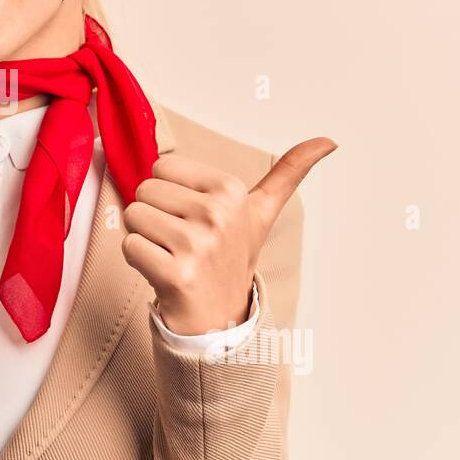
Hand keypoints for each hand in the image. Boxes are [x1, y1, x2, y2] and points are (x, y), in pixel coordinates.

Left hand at [121, 138, 336, 335]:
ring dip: (145, 238)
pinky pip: (129, 246)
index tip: (193, 218)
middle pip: (144, 190)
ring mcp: (197, 245)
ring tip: (172, 256)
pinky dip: (138, 261)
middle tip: (181, 241)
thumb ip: (289, 172)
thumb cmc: (232, 258)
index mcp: (231, 190)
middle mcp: (217, 214)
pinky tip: (164, 273)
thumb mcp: (262, 212)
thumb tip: (329, 140)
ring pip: (133, 216)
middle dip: (155, 216)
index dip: (169, 194)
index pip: (162, 167)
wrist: (223, 320)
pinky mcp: (175, 274)